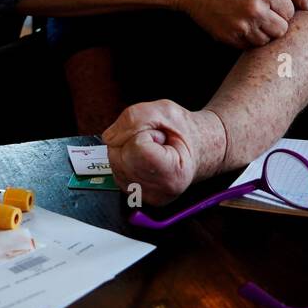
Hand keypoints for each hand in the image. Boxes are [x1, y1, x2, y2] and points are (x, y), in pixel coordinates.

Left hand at [103, 100, 226, 206]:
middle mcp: (159, 192)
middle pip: (119, 155)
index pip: (136, 148)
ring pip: (113, 162)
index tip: (161, 137)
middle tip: (156, 141)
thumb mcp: (165, 110)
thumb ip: (136, 117)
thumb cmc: (185, 132)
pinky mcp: (134, 195)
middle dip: (132, 139)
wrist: (198, 149)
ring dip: (127, 148)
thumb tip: (110, 136)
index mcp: (173, 174)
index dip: (144, 133)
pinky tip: (144, 158)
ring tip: (151, 149)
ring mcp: (145, 197)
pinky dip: (125, 158)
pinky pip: (115, 170)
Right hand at [173, 0, 294, 48]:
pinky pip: (247, 45)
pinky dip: (246, 39)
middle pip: (282, 29)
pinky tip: (239, 27)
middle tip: (266, 18)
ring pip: (266, 40)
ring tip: (251, 23)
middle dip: (276, 24)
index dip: (283, 10)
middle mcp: (258, 10)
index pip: (290, 11)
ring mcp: (243, 25)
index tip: (275, 9)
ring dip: (261, 33)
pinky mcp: (228, 36)